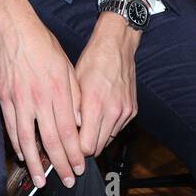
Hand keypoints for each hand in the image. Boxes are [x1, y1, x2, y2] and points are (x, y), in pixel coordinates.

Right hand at [0, 0, 83, 188]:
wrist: (14, 29)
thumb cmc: (43, 45)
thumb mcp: (68, 67)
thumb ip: (75, 96)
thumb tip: (79, 122)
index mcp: (57, 91)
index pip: (67, 131)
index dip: (74, 153)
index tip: (80, 167)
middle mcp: (38, 98)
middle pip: (49, 140)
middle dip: (59, 164)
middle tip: (66, 180)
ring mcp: (19, 99)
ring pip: (26, 139)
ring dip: (35, 163)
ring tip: (40, 180)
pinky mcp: (4, 97)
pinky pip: (10, 127)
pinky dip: (17, 144)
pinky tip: (23, 155)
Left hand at [75, 10, 139, 157]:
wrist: (116, 46)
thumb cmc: (93, 61)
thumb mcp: (74, 84)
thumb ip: (71, 110)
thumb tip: (64, 131)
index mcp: (94, 105)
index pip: (85, 146)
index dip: (75, 149)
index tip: (67, 145)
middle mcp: (112, 111)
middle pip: (97, 148)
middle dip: (84, 147)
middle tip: (73, 140)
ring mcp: (124, 112)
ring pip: (108, 141)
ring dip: (96, 138)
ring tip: (86, 128)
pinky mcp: (132, 110)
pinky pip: (117, 129)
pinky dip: (107, 128)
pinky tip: (99, 117)